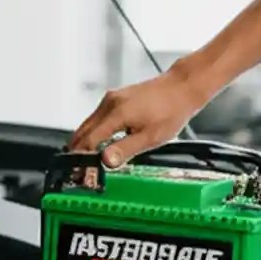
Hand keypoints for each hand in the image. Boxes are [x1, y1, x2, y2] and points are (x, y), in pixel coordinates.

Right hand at [68, 65, 209, 166]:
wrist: (181, 87)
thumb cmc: (171, 111)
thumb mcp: (151, 137)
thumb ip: (125, 149)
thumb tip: (105, 161)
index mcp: (116, 114)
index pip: (88, 140)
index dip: (81, 158)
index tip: (80, 172)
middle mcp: (109, 104)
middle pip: (83, 131)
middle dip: (79, 151)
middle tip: (80, 170)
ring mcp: (111, 99)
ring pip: (88, 124)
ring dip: (85, 142)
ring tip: (88, 160)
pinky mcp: (115, 98)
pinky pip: (97, 117)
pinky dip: (94, 131)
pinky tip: (100, 143)